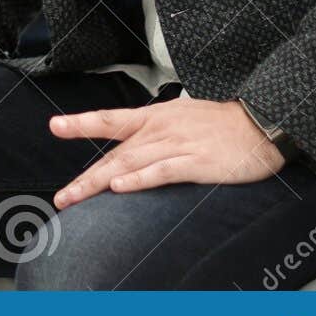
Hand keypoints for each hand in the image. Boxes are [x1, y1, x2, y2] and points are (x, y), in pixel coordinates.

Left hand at [49, 98, 286, 208]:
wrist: (261, 123)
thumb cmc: (222, 124)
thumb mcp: (182, 118)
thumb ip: (155, 133)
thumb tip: (131, 149)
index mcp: (155, 117)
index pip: (111, 120)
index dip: (82, 122)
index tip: (55, 126)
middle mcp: (160, 130)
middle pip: (115, 155)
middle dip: (85, 178)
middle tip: (62, 197)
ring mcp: (177, 145)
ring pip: (130, 165)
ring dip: (99, 183)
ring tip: (75, 198)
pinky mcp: (196, 162)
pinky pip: (162, 171)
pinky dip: (139, 180)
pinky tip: (120, 189)